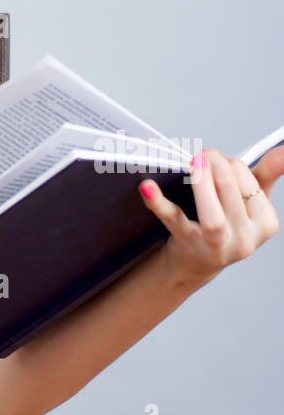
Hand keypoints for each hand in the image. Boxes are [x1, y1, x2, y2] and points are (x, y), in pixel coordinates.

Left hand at [138, 146, 281, 287]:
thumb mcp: (251, 200)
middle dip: (216, 166)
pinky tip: (146, 186)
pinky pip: (173, 220)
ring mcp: (215, 246)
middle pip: (231, 191)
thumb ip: (268, 173)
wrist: (197, 260)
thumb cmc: (227, 222)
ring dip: (201, 182)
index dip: (232, 165)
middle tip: (203, 155)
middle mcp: (245, 240)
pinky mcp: (187, 244)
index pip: (251, 182)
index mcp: (266, 223)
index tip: (218, 160)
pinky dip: (157, 202)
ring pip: (212, 215)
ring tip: (194, 161)